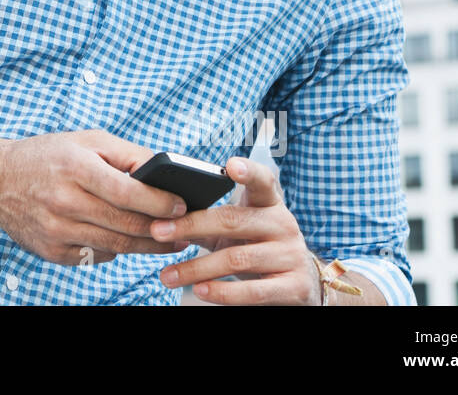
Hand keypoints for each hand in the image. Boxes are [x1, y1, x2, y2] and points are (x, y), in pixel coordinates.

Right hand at [0, 130, 189, 265]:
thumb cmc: (47, 156)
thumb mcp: (86, 140)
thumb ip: (127, 154)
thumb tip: (165, 174)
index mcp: (74, 166)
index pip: (126, 191)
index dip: (159, 202)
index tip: (182, 205)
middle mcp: (63, 200)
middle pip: (124, 224)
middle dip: (162, 230)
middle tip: (186, 231)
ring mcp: (55, 230)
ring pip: (114, 246)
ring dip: (147, 246)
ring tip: (169, 241)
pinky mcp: (50, 251)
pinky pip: (95, 256)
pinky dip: (116, 251)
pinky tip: (129, 243)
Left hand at [151, 157, 320, 304]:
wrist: (301, 284)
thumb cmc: (259, 248)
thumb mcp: (238, 232)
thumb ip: (208, 223)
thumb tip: (164, 219)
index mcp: (270, 204)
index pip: (263, 181)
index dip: (249, 171)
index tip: (231, 165)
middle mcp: (283, 225)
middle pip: (233, 220)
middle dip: (190, 225)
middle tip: (157, 231)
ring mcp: (291, 256)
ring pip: (236, 259)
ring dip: (195, 268)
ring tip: (167, 275)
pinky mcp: (293, 287)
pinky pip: (252, 291)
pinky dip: (222, 292)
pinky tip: (199, 290)